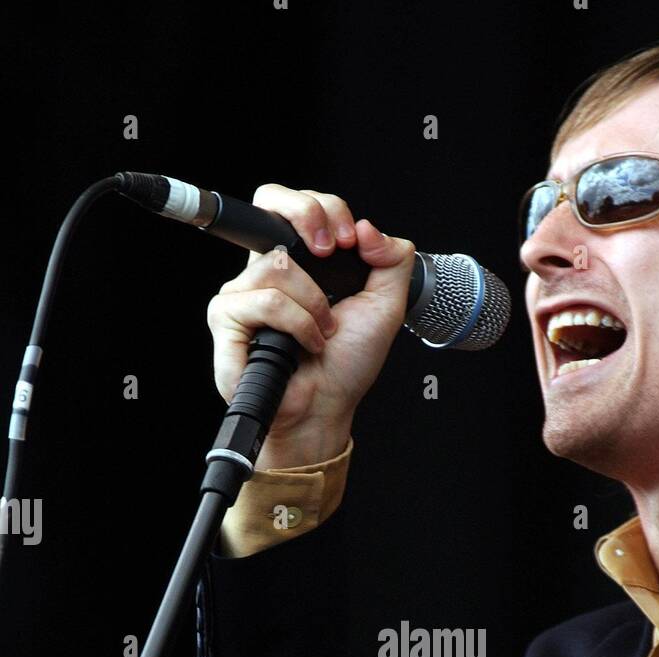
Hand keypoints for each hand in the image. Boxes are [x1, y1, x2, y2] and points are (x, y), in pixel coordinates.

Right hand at [207, 184, 414, 468]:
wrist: (325, 409)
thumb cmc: (345, 366)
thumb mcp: (384, 309)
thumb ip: (391, 262)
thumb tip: (370, 229)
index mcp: (296, 262)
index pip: (290, 202)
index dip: (321, 207)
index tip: (350, 240)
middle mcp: (263, 271)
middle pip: (270, 204)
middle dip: (309, 216)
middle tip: (331, 252)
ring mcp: (241, 292)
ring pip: (279, 265)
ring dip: (314, 304)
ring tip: (320, 333)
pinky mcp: (226, 318)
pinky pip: (267, 302)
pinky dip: (298, 326)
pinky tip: (304, 346)